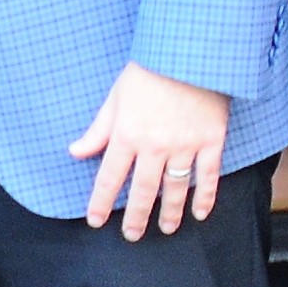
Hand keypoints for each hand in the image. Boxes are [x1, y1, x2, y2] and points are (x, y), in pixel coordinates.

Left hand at [71, 63, 232, 239]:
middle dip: (135, 217)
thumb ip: (97, 130)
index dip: (100, 202)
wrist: (190, 51)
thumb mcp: (115, 98)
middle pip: (142, 191)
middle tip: (131, 235)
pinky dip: (205, 197)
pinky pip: (208, 176)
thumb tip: (75, 151)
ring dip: (169, 213)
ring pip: (175, 189)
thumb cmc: (149, 70)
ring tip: (166, 229)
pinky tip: (200, 213)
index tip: (95, 221)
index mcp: (126, 135)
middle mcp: (154, 146)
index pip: (109, 178)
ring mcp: (185, 146)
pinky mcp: (211, 141)